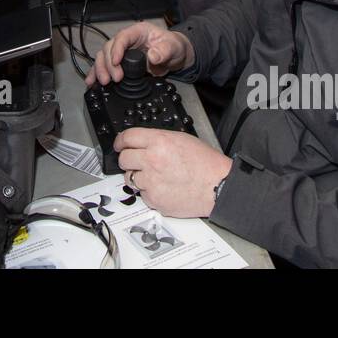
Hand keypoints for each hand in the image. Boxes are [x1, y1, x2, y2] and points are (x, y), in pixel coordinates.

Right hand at [86, 21, 193, 86]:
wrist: (175, 56)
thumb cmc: (174, 47)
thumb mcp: (173, 47)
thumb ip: (164, 51)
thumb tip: (153, 56)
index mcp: (138, 32)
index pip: (122, 37)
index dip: (117, 49)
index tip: (116, 62)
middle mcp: (127, 40)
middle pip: (109, 47)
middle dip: (108, 64)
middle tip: (114, 78)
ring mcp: (122, 51)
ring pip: (103, 56)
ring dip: (100, 69)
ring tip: (103, 82)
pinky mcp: (120, 63)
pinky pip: (105, 66)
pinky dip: (97, 73)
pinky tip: (91, 82)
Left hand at [115, 128, 231, 217]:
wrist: (218, 186)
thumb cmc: (206, 164)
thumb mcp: (182, 139)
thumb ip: (159, 139)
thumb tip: (142, 142)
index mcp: (159, 142)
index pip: (127, 137)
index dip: (120, 141)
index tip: (119, 144)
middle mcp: (152, 160)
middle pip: (123, 158)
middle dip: (128, 159)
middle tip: (136, 162)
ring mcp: (151, 181)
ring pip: (130, 178)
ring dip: (138, 177)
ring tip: (156, 177)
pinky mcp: (154, 199)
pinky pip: (142, 194)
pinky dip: (149, 192)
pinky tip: (164, 188)